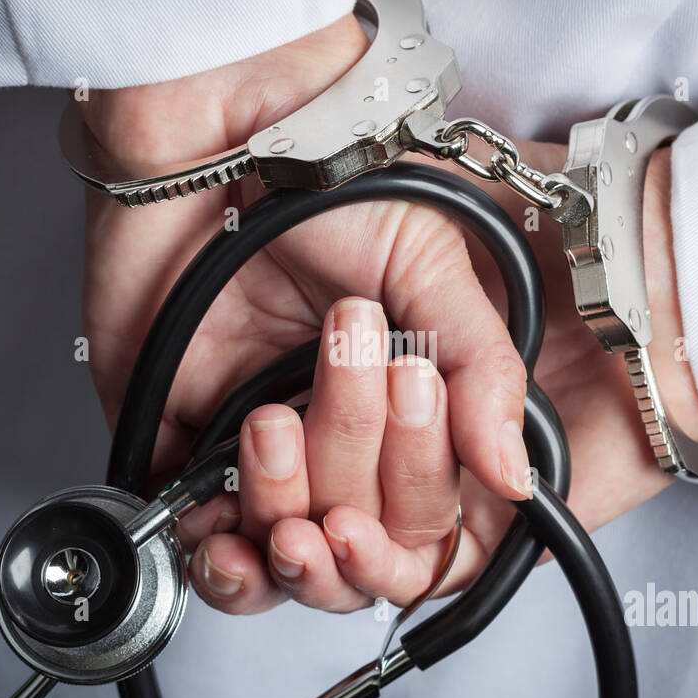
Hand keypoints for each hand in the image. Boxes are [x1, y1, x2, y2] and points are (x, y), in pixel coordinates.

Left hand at [78, 13, 697, 612]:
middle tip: (348, 419)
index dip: (416, 524)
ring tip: (274, 424)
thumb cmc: (333, 186)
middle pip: (353, 550)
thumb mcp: (438, 270)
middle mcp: (338, 444)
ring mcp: (261, 451)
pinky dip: (213, 556)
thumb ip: (484, 372)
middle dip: (350, 511)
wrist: (224, 139)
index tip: (399, 497)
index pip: (425, 519)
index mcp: (404, 414)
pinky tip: (226, 535)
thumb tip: (515, 476)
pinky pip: (199, 541)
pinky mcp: (183, 443)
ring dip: (281, 522)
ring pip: (282, 558)